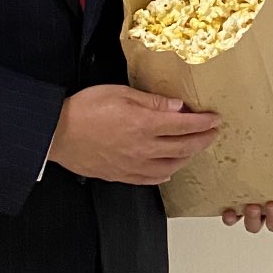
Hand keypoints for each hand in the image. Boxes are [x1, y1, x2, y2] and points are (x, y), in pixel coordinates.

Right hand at [47, 86, 219, 185]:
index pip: (184, 126)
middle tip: (213, 133)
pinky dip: (165, 174)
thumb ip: (152, 102)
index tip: (215, 119)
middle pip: (183, 147)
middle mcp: (143, 149)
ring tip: (195, 148)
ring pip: (171, 165)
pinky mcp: (121, 175)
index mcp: (145, 125)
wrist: (57, 133)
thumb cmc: (85, 108)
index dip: (203, 123)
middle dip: (203, 140)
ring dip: (188, 157)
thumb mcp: (121, 93)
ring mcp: (133, 165)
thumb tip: (178, 107)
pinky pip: (150, 179)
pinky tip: (169, 169)